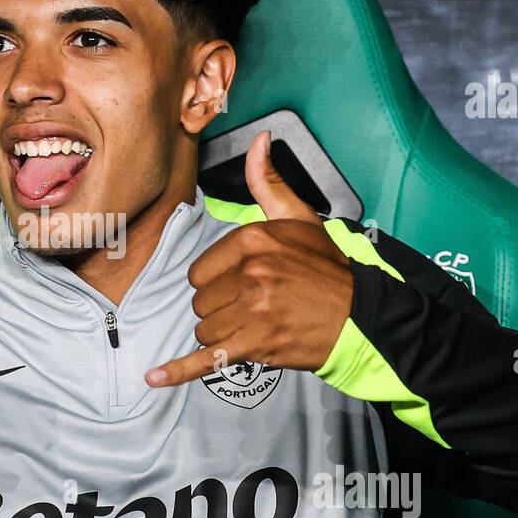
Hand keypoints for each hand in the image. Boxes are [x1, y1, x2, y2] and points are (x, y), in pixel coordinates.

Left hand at [145, 130, 352, 386]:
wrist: (363, 317)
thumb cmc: (328, 270)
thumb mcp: (299, 218)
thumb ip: (268, 182)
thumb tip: (259, 141)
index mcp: (254, 240)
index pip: (201, 270)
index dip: (218, 281)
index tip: (244, 284)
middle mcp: (250, 273)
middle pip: (201, 301)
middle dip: (221, 308)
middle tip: (256, 307)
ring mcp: (252, 311)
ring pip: (205, 329)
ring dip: (223, 334)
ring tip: (256, 327)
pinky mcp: (256, 345)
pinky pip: (205, 359)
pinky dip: (177, 371)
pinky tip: (153, 377)